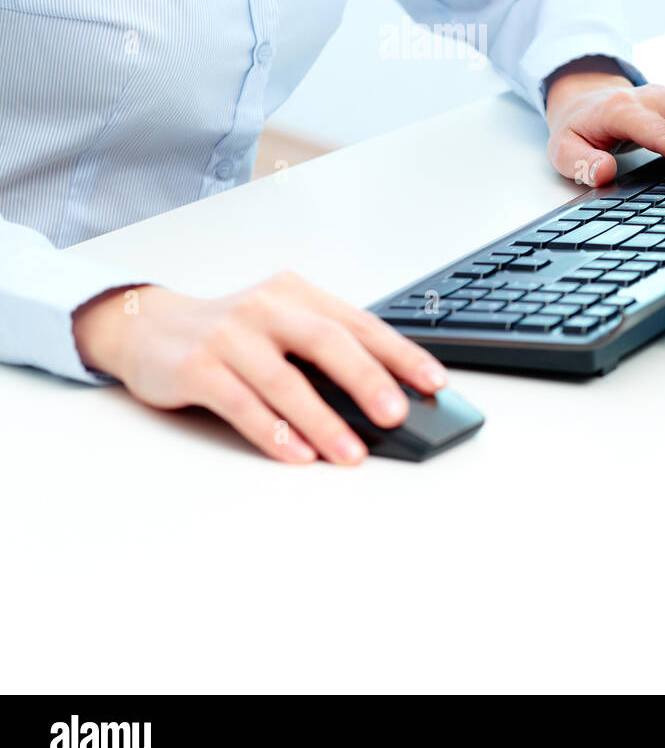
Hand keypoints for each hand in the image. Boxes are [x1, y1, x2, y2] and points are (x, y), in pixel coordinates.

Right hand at [72, 271, 448, 465]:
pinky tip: (298, 454)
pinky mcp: (197, 366)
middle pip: (326, 341)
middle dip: (366, 379)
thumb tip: (382, 399)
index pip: (357, 322)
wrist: (148, 327)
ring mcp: (229, 335)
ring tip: (351, 453)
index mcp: (295, 293)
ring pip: (284, 379)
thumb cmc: (229, 332)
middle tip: (396, 413)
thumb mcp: (278, 326)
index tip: (433, 382)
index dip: (399, 353)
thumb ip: (322, 353)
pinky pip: (241, 402)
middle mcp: (265, 307)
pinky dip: (274, 432)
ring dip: (322, 420)